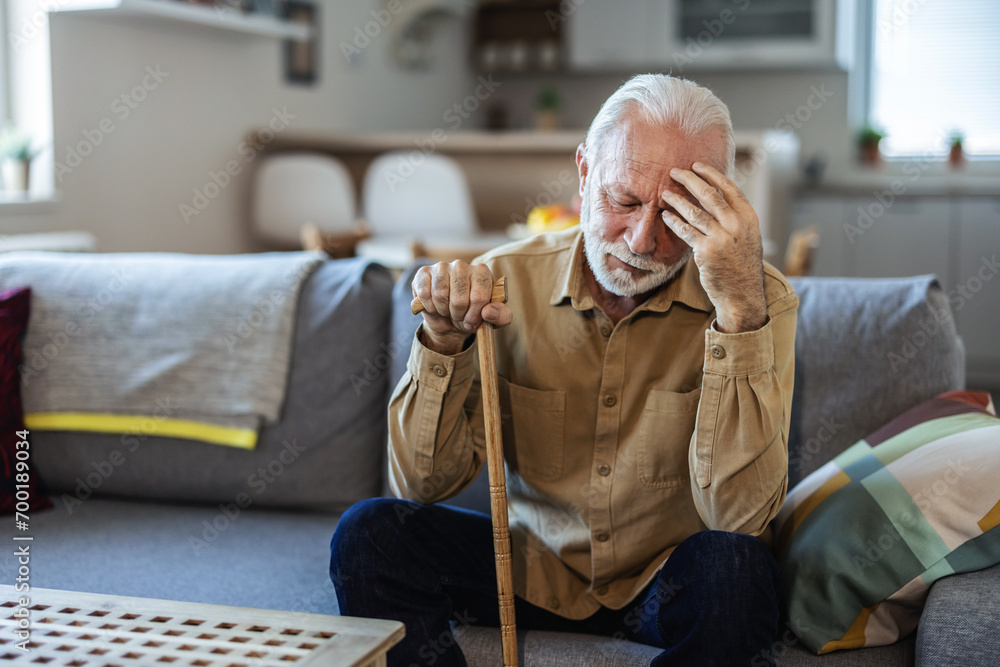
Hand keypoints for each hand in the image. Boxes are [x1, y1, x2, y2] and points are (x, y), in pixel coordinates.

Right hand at [412, 260, 512, 354]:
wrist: (450, 319)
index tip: (472, 322)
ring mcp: (441, 267)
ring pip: (440, 295)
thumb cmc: (474, 315)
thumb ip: (501, 316)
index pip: (479, 296)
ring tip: (448, 310)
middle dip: (458, 314)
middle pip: (459, 298)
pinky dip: (429, 307)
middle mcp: (462, 265)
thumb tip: (488, 312)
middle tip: (459, 316)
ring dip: (443, 311)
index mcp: (482, 272)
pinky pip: (424, 294)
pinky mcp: (423, 273)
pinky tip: (434, 306)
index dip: (474, 315)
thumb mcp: (494, 319)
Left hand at [661, 162, 766, 332]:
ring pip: (694, 212)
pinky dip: (674, 222)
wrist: (743, 294)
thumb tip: (716, 198)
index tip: (697, 165)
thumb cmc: (743, 265)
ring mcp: (722, 238)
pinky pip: (686, 231)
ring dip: (677, 200)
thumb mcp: (748, 237)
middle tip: (674, 172)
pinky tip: (666, 216)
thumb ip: (735, 218)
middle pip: (709, 195)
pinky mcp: (706, 252)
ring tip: (664, 193)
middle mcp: (737, 225)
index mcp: (749, 218)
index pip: (729, 188)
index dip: (711, 174)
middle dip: (689, 180)